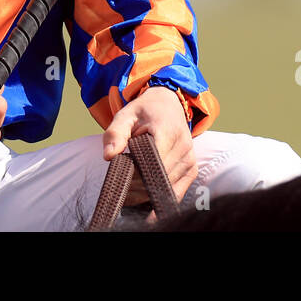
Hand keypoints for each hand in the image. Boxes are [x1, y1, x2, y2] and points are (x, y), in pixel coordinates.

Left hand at [102, 86, 196, 207]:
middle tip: (123, 185)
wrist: (168, 105)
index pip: (152, 163)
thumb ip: (115, 133)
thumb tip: (108, 156)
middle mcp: (183, 146)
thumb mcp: (125, 115)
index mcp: (167, 131)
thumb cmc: (144, 112)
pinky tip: (147, 192)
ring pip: (168, 188)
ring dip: (149, 192)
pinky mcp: (192, 168)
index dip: (135, 174)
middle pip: (159, 178)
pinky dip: (161, 195)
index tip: (121, 176)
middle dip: (139, 186)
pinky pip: (177, 191)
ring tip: (133, 186)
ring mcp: (190, 159)